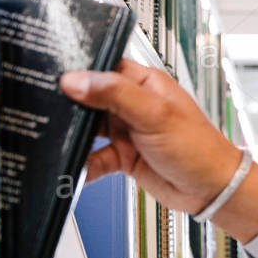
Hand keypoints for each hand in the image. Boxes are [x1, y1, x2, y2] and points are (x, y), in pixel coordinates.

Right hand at [60, 58, 257, 241]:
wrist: (212, 191)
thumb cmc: (199, 149)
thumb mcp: (156, 115)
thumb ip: (115, 94)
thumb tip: (76, 80)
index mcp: (145, 84)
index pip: (103, 67)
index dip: (78, 69)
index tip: (50, 74)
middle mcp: (133, 104)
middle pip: (89, 97)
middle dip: (69, 104)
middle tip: (45, 107)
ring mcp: (127, 130)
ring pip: (88, 128)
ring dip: (74, 135)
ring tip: (55, 137)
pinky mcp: (122, 155)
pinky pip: (94, 157)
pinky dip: (84, 163)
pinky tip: (75, 166)